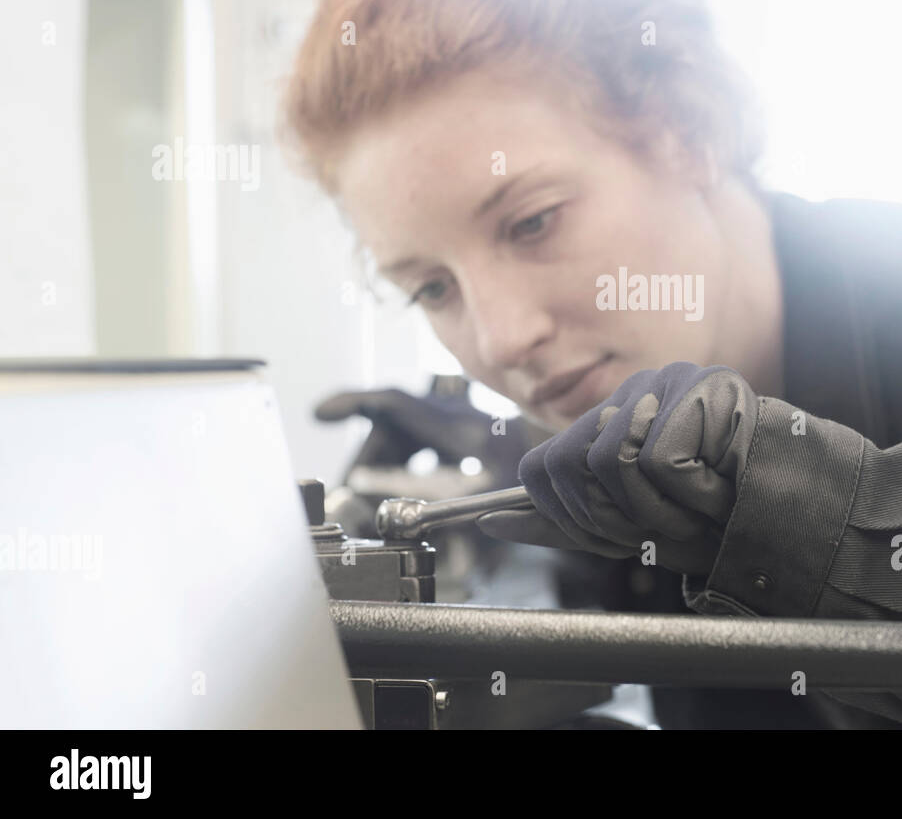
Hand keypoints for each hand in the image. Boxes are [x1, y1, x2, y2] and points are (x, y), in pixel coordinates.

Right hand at [314, 380, 539, 488]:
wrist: (574, 481)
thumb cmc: (537, 494)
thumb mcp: (480, 504)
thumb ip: (426, 502)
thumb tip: (376, 502)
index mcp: (461, 429)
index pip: (395, 404)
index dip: (352, 404)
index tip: (320, 413)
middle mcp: (462, 420)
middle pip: (397, 423)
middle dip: (368, 453)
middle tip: (350, 489)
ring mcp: (468, 427)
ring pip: (410, 434)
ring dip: (387, 462)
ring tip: (372, 497)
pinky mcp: (474, 440)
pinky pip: (427, 444)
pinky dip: (407, 464)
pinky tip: (404, 491)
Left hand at [476, 362, 758, 574]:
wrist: (782, 520)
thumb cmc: (708, 522)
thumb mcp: (624, 531)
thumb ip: (558, 523)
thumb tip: (488, 521)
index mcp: (607, 421)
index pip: (542, 467)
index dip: (568, 516)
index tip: (614, 539)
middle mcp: (630, 393)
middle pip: (567, 464)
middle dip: (610, 518)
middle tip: (661, 528)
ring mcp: (666, 383)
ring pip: (609, 461)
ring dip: (655, 510)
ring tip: (694, 508)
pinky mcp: (702, 388)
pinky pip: (657, 460)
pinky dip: (689, 495)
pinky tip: (718, 489)